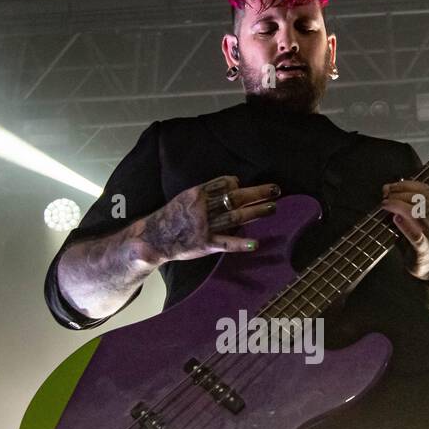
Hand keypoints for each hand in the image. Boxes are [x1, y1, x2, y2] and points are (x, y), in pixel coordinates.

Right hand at [136, 175, 279, 264]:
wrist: (153, 237)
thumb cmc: (172, 216)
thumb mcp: (185, 197)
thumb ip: (207, 193)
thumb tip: (232, 184)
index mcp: (197, 193)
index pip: (224, 184)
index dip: (237, 184)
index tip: (245, 185)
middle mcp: (202, 208)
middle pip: (235, 198)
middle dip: (257, 193)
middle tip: (275, 190)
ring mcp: (204, 226)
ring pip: (235, 217)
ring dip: (256, 212)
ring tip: (273, 208)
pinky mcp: (204, 244)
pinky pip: (226, 243)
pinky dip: (241, 244)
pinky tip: (256, 243)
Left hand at [380, 180, 428, 279]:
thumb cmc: (426, 238)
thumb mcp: (424, 218)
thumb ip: (411, 204)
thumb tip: (390, 188)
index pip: (425, 190)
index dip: (406, 185)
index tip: (390, 186)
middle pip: (421, 199)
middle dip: (400, 193)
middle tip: (386, 195)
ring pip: (418, 213)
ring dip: (399, 205)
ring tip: (386, 204)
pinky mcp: (425, 249)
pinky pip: (415, 235)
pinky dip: (404, 225)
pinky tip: (395, 219)